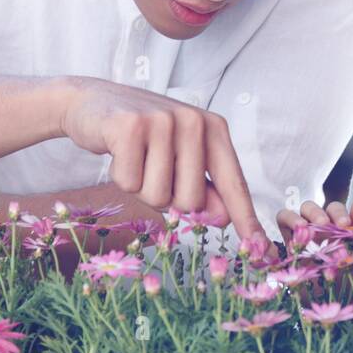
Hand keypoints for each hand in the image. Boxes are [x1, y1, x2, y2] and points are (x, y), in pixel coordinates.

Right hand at [57, 76, 264, 240]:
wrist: (90, 103)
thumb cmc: (142, 137)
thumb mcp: (180, 158)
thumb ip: (205, 187)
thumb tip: (224, 218)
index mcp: (214, 129)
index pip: (234, 182)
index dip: (247, 218)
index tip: (262, 248)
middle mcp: (194, 121)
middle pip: (192, 201)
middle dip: (167, 199)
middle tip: (151, 169)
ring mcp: (163, 121)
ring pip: (158, 196)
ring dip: (140, 188)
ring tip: (135, 158)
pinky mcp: (130, 127)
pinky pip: (129, 183)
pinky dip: (119, 176)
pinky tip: (117, 151)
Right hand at [277, 195, 352, 245]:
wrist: (338, 307)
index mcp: (334, 227)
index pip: (333, 208)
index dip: (338, 212)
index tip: (346, 225)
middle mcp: (315, 230)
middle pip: (309, 207)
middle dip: (316, 212)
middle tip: (325, 224)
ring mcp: (298, 240)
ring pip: (289, 214)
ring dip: (295, 217)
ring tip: (303, 228)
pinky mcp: (284, 252)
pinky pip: (279, 232)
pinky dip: (284, 228)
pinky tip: (292, 240)